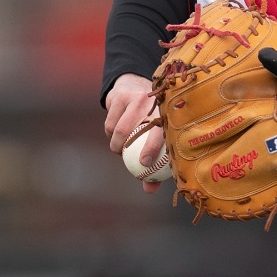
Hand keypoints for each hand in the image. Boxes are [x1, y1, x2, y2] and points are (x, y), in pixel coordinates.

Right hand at [105, 73, 165, 192]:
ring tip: (120, 150)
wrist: (133, 86)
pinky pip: (110, 123)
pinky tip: (115, 136)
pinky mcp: (118, 97)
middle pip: (140, 129)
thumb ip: (155, 163)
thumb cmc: (150, 119)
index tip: (145, 163)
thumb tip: (149, 190)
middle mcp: (153, 104)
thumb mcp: (155, 135)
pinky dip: (110, 134)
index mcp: (166, 113)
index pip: (162, 131)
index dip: (154, 147)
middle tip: (129, 160)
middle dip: (132, 149)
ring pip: (120, 129)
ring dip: (117, 145)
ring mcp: (135, 98)